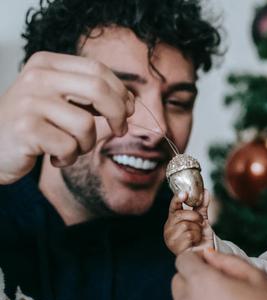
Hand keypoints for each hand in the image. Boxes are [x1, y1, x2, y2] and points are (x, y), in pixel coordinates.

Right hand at [0, 51, 133, 183]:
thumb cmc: (34, 123)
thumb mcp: (58, 98)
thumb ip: (90, 94)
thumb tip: (130, 101)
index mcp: (46, 64)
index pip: (98, 69)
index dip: (121, 92)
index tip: (129, 110)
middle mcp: (36, 78)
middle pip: (98, 89)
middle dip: (119, 113)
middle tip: (120, 130)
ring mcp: (28, 103)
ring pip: (86, 124)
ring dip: (86, 144)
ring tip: (70, 147)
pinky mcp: (25, 130)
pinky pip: (68, 146)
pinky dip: (68, 157)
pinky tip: (54, 157)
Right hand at [164, 190, 213, 254]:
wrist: (205, 252)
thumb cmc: (201, 236)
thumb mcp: (202, 219)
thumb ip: (202, 206)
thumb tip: (206, 191)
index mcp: (173, 219)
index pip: (173, 206)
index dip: (177, 199)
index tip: (184, 194)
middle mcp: (169, 228)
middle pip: (180, 215)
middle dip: (195, 217)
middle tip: (202, 223)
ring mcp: (170, 238)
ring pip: (185, 226)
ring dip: (197, 230)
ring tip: (197, 235)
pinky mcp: (175, 247)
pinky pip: (188, 236)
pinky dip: (196, 238)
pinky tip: (195, 242)